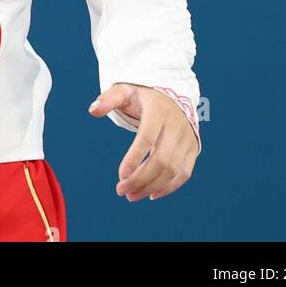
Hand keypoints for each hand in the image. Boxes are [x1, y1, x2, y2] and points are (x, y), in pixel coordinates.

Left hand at [89, 82, 198, 201]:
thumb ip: (109, 99)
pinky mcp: (193, 149)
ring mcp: (187, 138)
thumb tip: (93, 110)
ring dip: (152, 186)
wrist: (172, 95)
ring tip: (132, 195)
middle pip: (161, 159)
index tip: (120, 175)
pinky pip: (184, 173)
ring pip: (173, 169)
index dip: (134, 157)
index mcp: (158, 110)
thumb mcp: (125, 91)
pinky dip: (169, 187)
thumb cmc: (143, 96)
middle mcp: (176, 125)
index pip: (147, 137)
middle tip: (121, 190)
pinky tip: (152, 194)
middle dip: (140, 179)